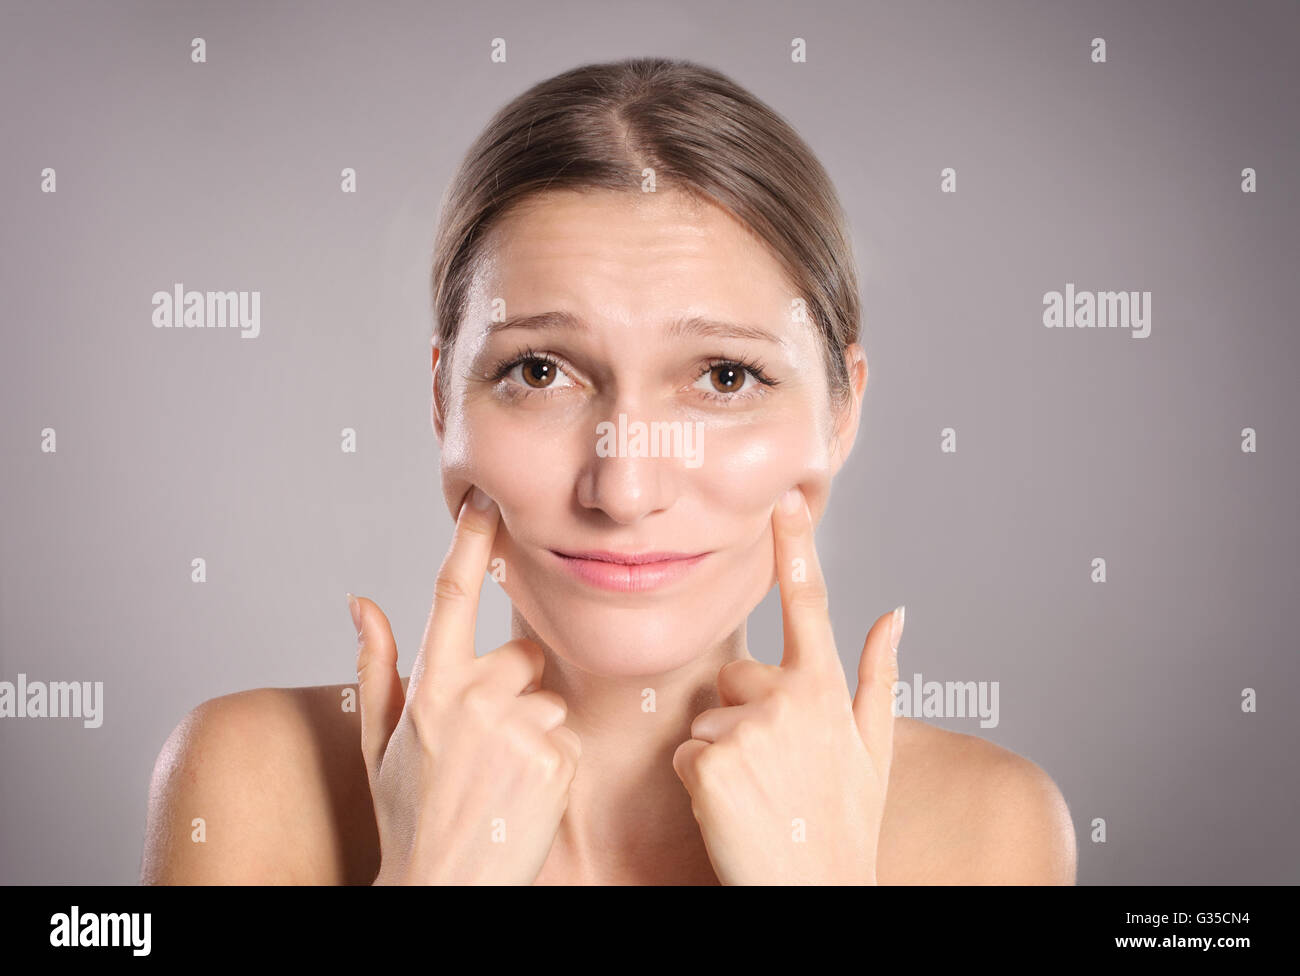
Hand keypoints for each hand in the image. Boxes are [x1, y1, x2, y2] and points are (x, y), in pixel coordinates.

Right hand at [351, 487, 580, 883]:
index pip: (451, 596)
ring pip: (548, 699)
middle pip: (522, 657)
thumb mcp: (380, 740)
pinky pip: (567, 735)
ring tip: (499, 777)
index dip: (470, 541)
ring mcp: (521, 729)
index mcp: (431, 688)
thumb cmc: (408, 814)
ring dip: (533, 728)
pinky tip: (522, 793)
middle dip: (511, 688)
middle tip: (484, 744)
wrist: (442, 888)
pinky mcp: (559, 759)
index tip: (484, 499)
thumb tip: (361, 601)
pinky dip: (553, 760)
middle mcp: (476, 700)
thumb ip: (376, 663)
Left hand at [672, 485, 903, 883]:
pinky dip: (700, 785)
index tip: (785, 500)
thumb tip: (895, 613)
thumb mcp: (875, 752)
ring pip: (706, 718)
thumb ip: (880, 676)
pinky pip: (687, 753)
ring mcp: (750, 728)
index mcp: (828, 690)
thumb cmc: (846, 827)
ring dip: (721, 756)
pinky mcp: (713, 760)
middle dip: (740, 715)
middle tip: (773, 772)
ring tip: (759, 796)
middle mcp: (791, 699)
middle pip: (732, 675)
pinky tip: (735, 810)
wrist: (817, 894)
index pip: (810, 604)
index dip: (797, 548)